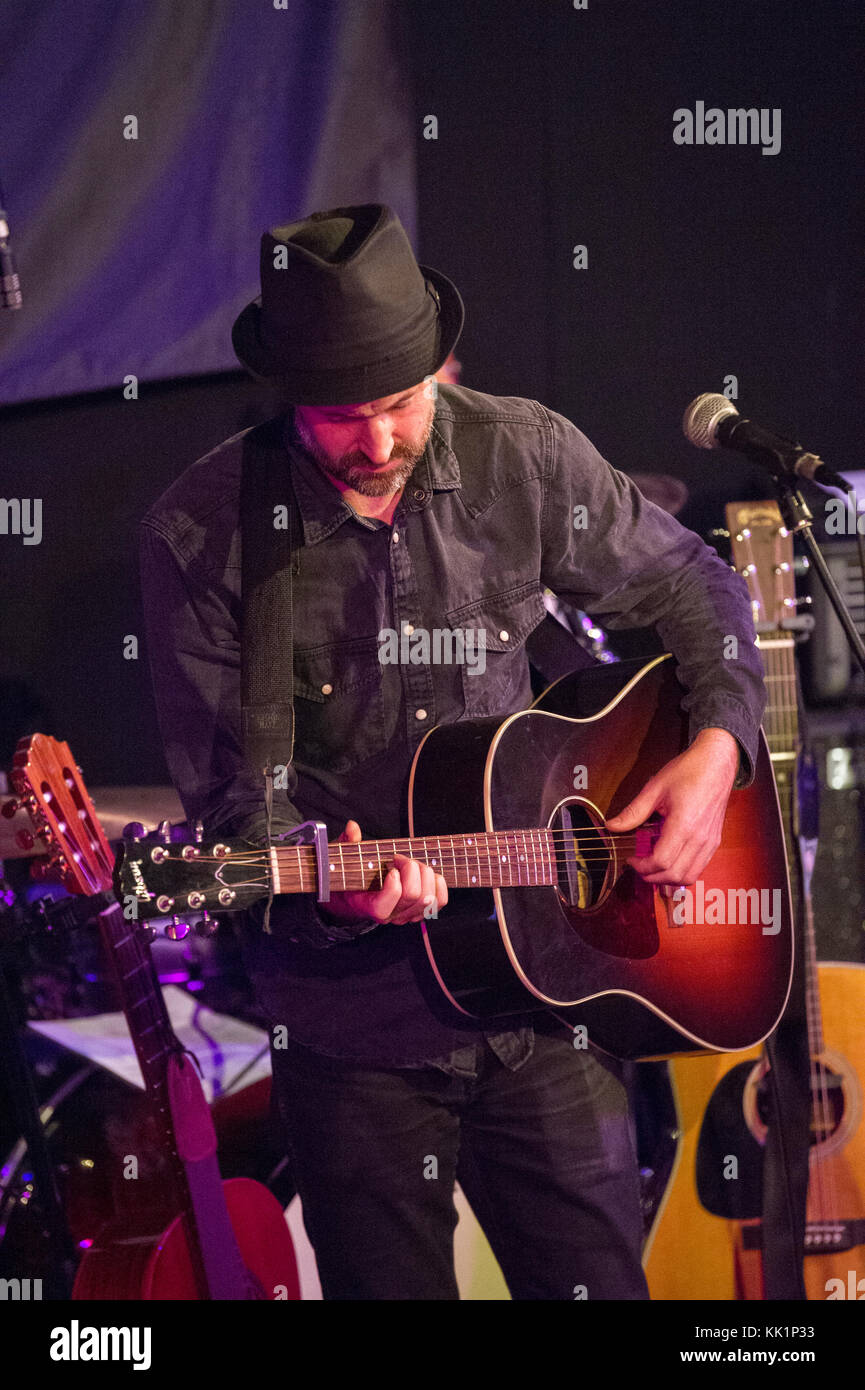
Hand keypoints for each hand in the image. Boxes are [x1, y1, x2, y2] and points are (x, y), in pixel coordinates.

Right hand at [321, 820, 448, 925]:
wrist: (361, 895)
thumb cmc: (355, 874)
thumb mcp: (347, 858)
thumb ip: (348, 842)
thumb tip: (352, 826)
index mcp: (367, 906)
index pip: (382, 907)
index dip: (392, 886)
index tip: (390, 867)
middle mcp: (390, 915)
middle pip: (412, 896)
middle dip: (412, 869)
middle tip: (401, 859)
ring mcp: (407, 915)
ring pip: (428, 899)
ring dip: (425, 874)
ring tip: (413, 864)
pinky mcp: (421, 911)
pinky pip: (439, 901)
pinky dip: (438, 884)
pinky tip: (427, 873)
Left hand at [604, 728, 739, 884]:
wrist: (717, 763)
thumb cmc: (688, 772)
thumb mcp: (655, 789)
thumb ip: (633, 812)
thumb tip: (612, 826)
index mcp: (684, 825)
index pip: (661, 861)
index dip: (642, 866)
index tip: (631, 859)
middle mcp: (700, 838)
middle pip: (675, 874)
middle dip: (652, 876)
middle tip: (638, 866)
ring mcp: (710, 842)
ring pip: (689, 877)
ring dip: (668, 879)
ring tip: (653, 867)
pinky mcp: (715, 841)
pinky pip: (699, 868)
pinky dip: (682, 872)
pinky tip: (670, 860)